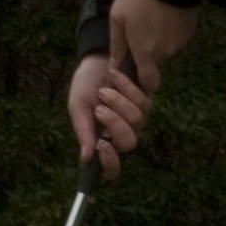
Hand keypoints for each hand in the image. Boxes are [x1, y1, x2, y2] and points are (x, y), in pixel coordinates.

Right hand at [66, 54, 150, 176]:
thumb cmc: (85, 85)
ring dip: (119, 102)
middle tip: (99, 108)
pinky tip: (114, 75)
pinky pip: (143, 100)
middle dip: (115, 124)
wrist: (96, 58)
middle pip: (129, 143)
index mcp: (103, 139)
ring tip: (104, 88)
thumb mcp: (78, 106)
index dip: (110, 164)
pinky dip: (127, 87)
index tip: (102, 147)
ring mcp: (137, 116)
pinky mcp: (147, 98)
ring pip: (137, 120)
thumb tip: (85, 159)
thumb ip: (83, 131)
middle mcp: (123, 131)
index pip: (111, 168)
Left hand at [106, 0, 198, 91]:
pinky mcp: (189, 31)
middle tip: (138, 31)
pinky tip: (163, 15)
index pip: (149, 83)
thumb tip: (115, 64)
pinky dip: (170, 32)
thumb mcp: (117, 17)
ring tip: (151, 18)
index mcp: (145, 52)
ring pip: (166, 50)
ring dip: (159, 41)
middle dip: (147, 54)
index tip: (135, 72)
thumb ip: (116, 45)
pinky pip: (177, 38)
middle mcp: (165, 52)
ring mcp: (180, 42)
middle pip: (156, 63)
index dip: (143, 83)